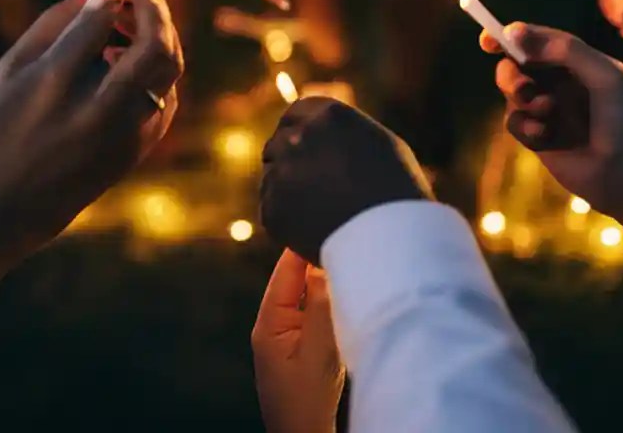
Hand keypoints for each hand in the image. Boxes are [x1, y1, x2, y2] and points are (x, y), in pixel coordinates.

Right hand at [0, 0, 183, 252]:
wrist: (10, 206)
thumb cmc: (3, 126)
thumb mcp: (12, 68)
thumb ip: (56, 23)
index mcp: (55, 85)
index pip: (100, 23)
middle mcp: (98, 110)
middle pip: (154, 46)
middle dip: (154, 7)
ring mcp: (126, 133)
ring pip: (169, 68)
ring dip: (159, 33)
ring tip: (128, 22)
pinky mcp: (141, 148)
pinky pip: (166, 93)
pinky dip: (155, 66)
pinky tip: (125, 61)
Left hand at [252, 249, 343, 432]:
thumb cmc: (306, 401)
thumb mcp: (317, 349)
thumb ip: (319, 305)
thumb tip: (322, 262)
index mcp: (269, 321)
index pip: (286, 270)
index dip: (304, 245)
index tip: (328, 222)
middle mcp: (274, 324)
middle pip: (297, 279)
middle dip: (320, 262)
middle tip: (349, 241)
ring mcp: (287, 335)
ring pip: (309, 296)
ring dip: (328, 285)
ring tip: (352, 266)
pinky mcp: (301, 346)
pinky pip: (315, 314)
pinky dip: (331, 305)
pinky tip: (347, 299)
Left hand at [260, 98, 431, 264]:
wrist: (394, 239)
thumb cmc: (396, 192)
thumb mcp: (376, 144)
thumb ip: (340, 133)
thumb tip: (319, 133)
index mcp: (328, 114)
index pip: (296, 115)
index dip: (299, 135)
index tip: (306, 153)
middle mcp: (299, 136)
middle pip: (278, 145)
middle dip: (289, 163)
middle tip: (310, 188)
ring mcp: (281, 172)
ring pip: (271, 178)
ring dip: (286, 191)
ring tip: (321, 212)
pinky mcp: (272, 208)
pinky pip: (271, 209)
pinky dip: (286, 219)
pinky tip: (315, 229)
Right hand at [480, 24, 622, 217]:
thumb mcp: (605, 77)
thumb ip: (566, 50)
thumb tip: (516, 31)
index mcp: (581, 64)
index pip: (542, 41)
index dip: (514, 36)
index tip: (489, 38)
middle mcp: (563, 85)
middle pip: (518, 65)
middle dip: (512, 72)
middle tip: (522, 86)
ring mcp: (549, 112)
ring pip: (512, 93)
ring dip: (520, 98)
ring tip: (544, 111)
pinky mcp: (539, 138)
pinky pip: (515, 122)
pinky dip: (524, 126)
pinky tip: (542, 136)